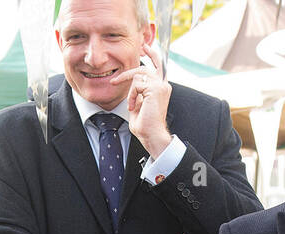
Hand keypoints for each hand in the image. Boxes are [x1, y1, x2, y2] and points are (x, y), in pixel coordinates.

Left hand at [116, 43, 172, 157]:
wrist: (151, 135)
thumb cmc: (145, 124)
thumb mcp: (140, 104)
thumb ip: (139, 91)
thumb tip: (134, 82)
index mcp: (161, 88)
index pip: (159, 66)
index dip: (152, 55)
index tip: (145, 47)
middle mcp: (163, 85)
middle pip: (150, 64)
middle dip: (135, 65)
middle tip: (121, 72)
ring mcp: (160, 85)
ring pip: (139, 74)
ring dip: (130, 90)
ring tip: (131, 105)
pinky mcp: (155, 88)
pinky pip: (136, 84)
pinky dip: (131, 95)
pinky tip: (133, 106)